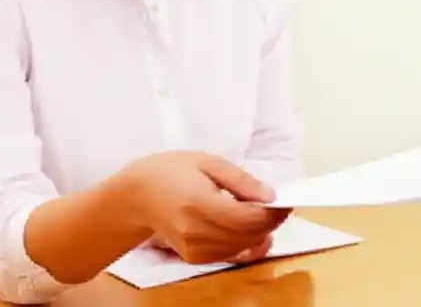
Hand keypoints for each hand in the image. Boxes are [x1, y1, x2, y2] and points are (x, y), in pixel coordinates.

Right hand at [120, 152, 290, 263]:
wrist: (136, 195)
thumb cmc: (170, 172)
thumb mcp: (207, 162)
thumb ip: (241, 180)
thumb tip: (270, 195)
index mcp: (198, 203)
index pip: (247, 218)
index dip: (272, 213)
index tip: (285, 201)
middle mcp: (195, 231)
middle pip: (248, 235)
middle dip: (269, 222)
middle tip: (278, 206)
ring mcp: (193, 248)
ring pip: (242, 248)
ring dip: (259, 233)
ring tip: (262, 213)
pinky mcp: (193, 258)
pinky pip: (229, 255)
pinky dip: (244, 243)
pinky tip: (248, 228)